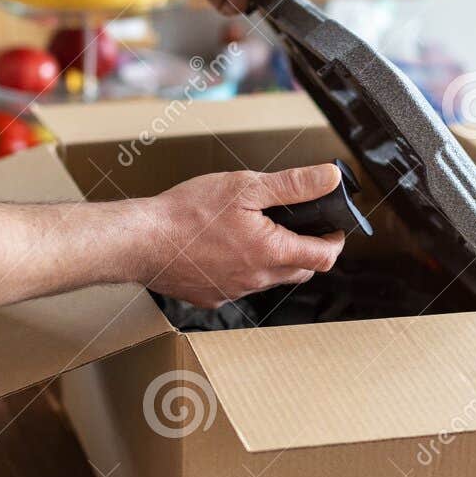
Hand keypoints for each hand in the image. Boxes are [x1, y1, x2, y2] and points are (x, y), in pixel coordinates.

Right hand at [139, 164, 346, 307]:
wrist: (141, 240)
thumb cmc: (187, 213)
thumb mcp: (245, 187)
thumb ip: (292, 185)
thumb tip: (328, 179)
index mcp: (270, 252)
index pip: (323, 258)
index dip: (334, 242)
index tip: (332, 229)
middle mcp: (256, 280)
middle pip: (299, 271)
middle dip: (307, 250)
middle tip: (298, 227)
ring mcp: (233, 292)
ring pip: (269, 279)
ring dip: (273, 260)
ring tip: (257, 233)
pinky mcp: (212, 298)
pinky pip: (239, 287)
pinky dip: (242, 270)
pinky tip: (226, 249)